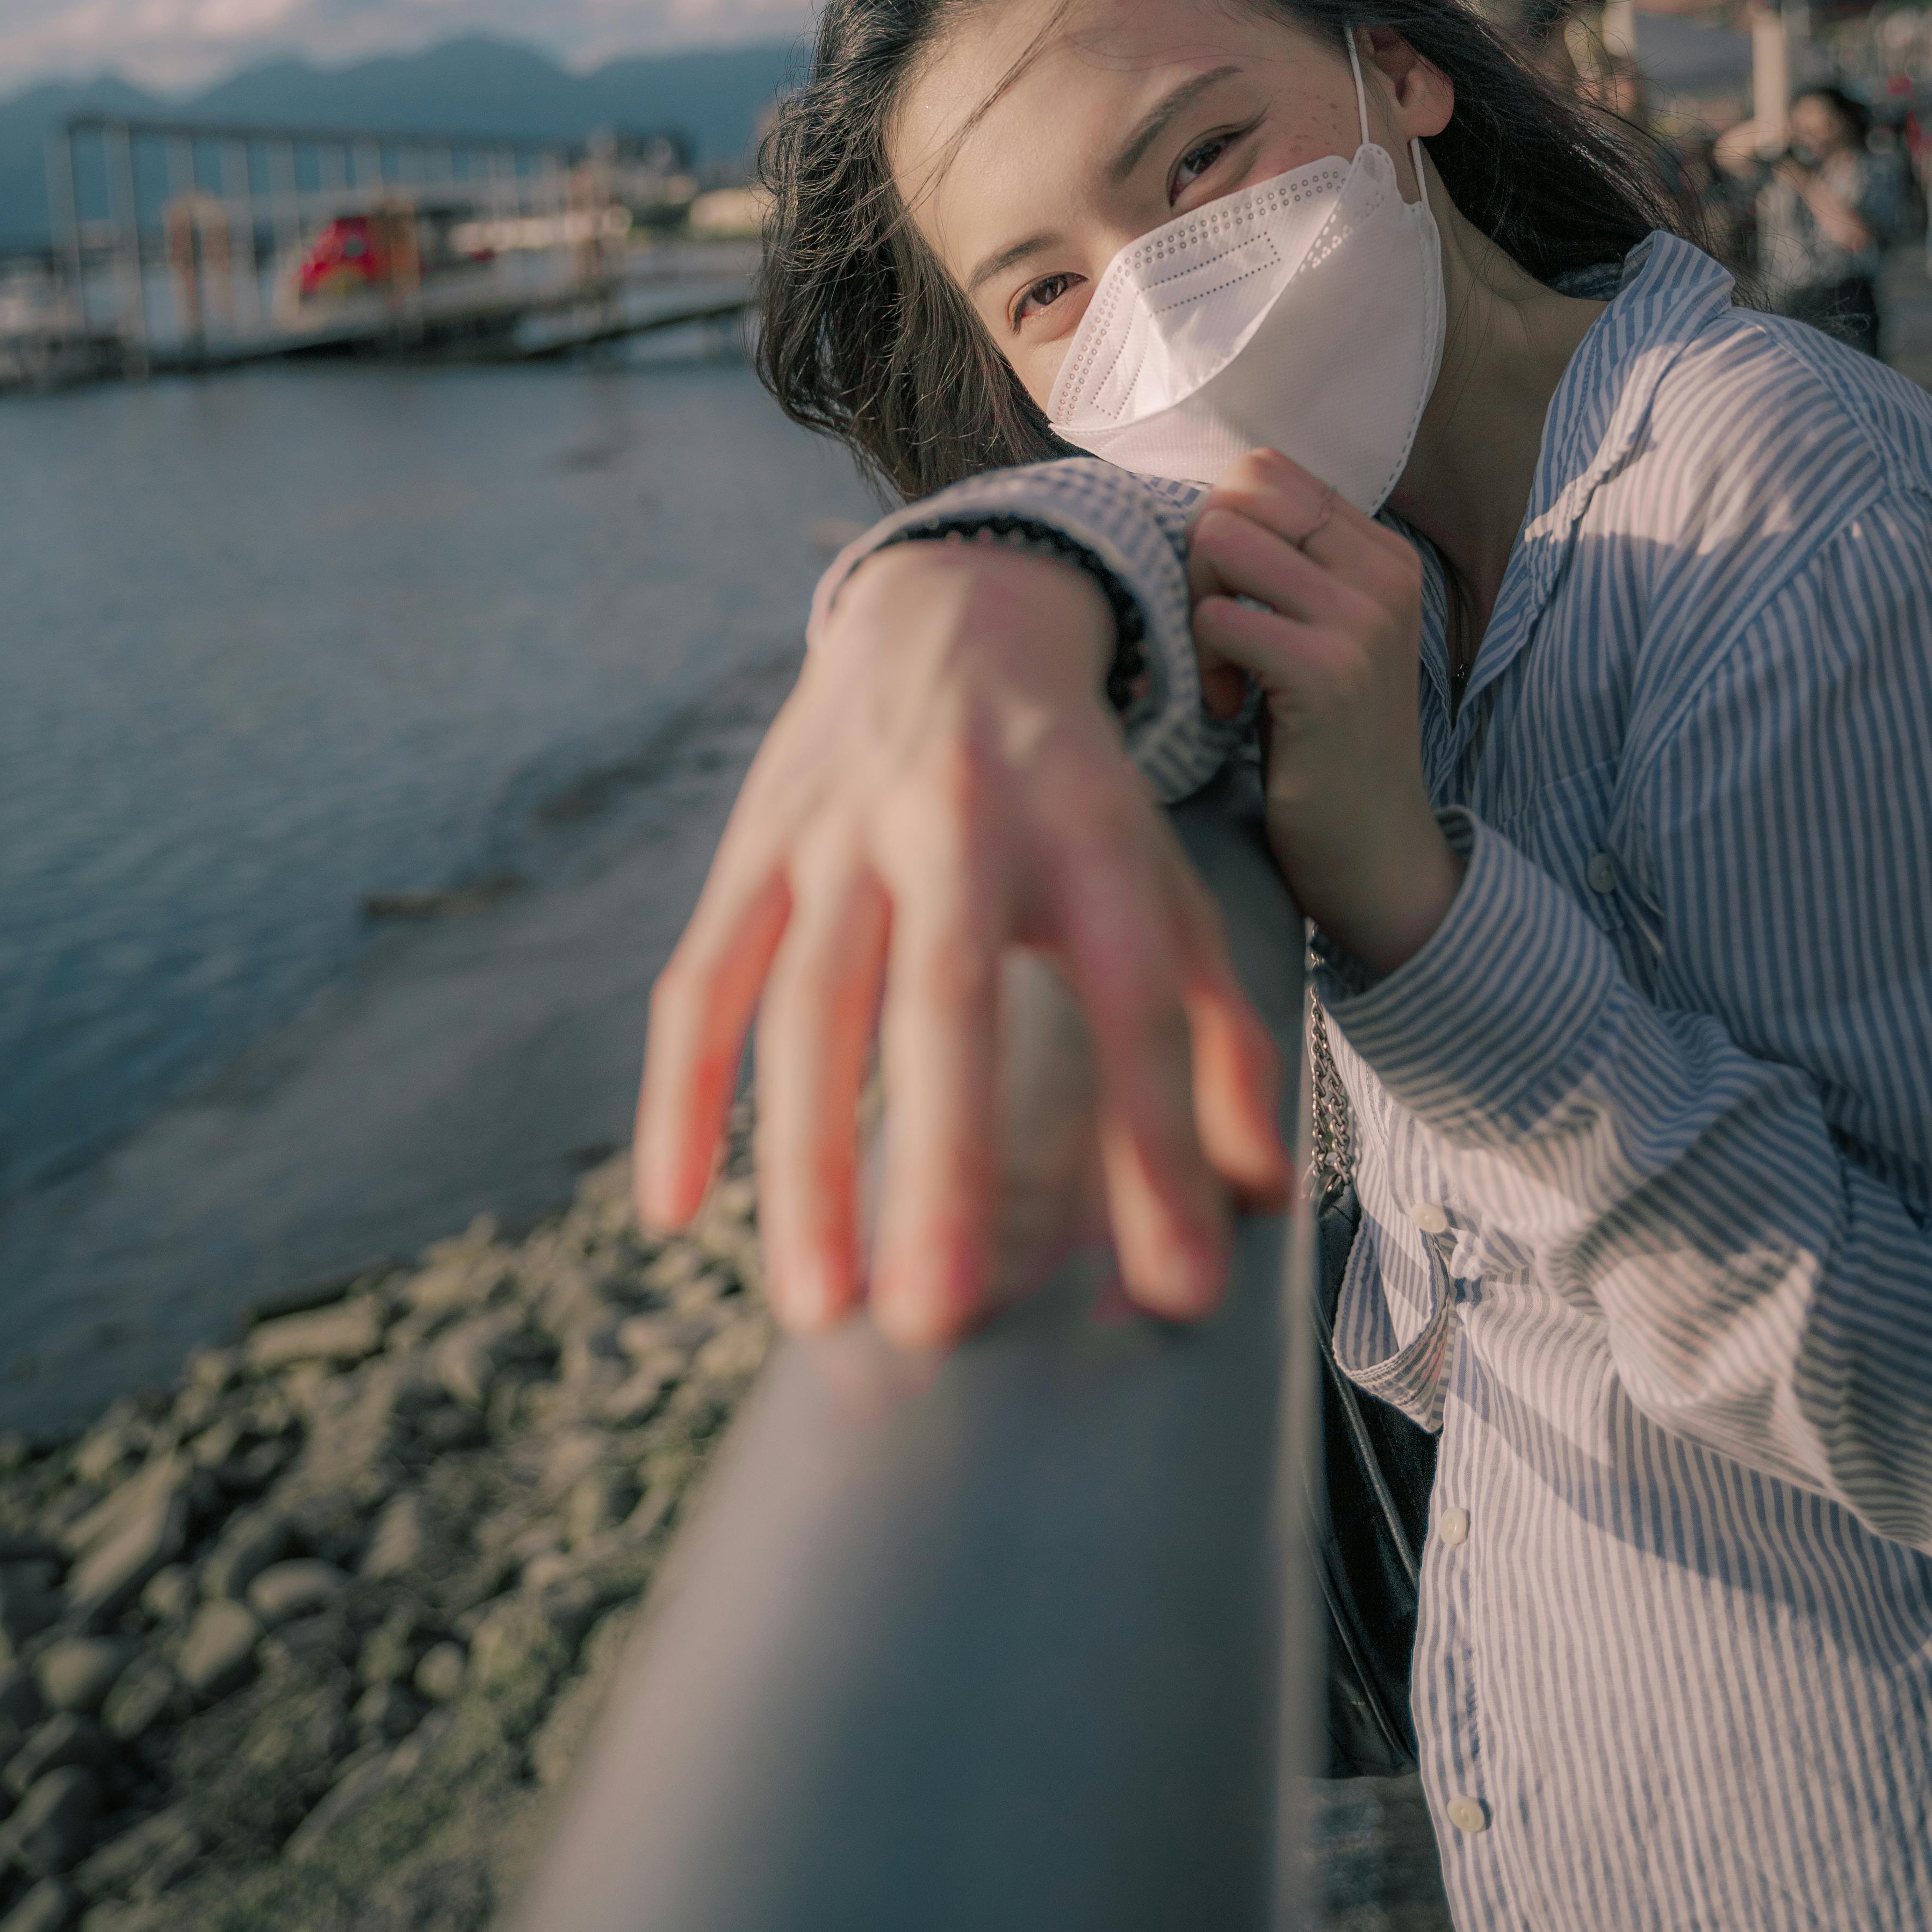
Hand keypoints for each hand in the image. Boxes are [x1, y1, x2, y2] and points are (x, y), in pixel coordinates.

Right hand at [635, 541, 1289, 1347]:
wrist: (952, 610)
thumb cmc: (1074, 789)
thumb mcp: (1163, 877)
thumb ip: (1218, 1028)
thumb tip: (1259, 1196)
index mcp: (1086, 827)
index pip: (1134, 997)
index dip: (1161, 1140)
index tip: (1182, 1288)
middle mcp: (956, 820)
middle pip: (942, 1002)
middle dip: (938, 1162)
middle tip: (939, 1322)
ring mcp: (836, 831)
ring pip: (805, 1006)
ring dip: (802, 1161)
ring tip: (818, 1308)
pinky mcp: (748, 848)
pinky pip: (699, 985)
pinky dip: (679, 1097)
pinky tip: (673, 1209)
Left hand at [1189, 452, 1460, 975]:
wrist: (1374, 848)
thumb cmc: (1324, 738)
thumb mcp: (1321, 630)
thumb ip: (1287, 562)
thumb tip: (1205, 502)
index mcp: (1384, 552)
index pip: (1266, 470)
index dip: (1219, 524)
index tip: (1230, 597)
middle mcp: (1384, 573)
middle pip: (1238, 494)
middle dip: (1199, 557)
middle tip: (1213, 630)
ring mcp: (1362, 622)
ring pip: (1220, 541)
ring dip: (1197, 606)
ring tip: (1222, 669)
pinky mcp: (1327, 674)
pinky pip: (1218, 617)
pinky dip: (1203, 662)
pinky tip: (1229, 706)